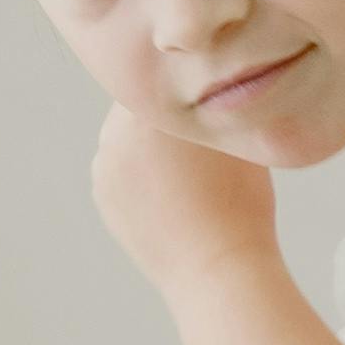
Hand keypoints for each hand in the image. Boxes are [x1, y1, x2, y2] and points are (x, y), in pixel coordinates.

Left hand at [90, 98, 284, 307]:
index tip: (200, 92)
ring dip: (146, 142)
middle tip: (193, 130)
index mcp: (148, 111)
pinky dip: (138, 171)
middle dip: (160, 114)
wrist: (216, 268)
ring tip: (184, 166)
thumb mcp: (236, 133)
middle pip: (138, 106)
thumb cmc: (241, 201)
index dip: (181, 82)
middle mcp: (115, 133)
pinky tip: (169, 189)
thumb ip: (215, 101)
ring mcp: (104, 165)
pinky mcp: (102, 194)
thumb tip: (211, 83)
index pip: (158, 76)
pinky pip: (120, 167)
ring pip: (125, 136)